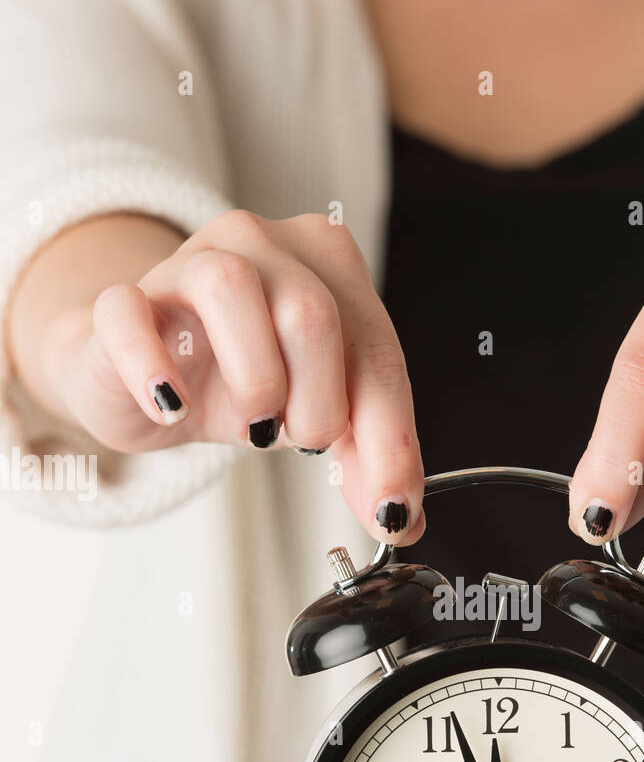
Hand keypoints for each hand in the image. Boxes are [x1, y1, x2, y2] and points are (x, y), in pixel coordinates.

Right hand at [39, 210, 425, 543]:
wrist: (149, 377)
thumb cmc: (242, 383)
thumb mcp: (315, 414)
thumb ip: (364, 458)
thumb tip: (401, 517)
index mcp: (328, 264)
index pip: (376, 352)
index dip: (390, 440)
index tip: (391, 510)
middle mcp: (263, 244)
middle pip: (310, 314)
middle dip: (317, 404)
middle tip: (295, 438)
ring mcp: (188, 260)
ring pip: (230, 288)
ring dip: (254, 380)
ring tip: (251, 424)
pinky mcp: (124, 298)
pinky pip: (129, 313)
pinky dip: (154, 368)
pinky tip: (172, 407)